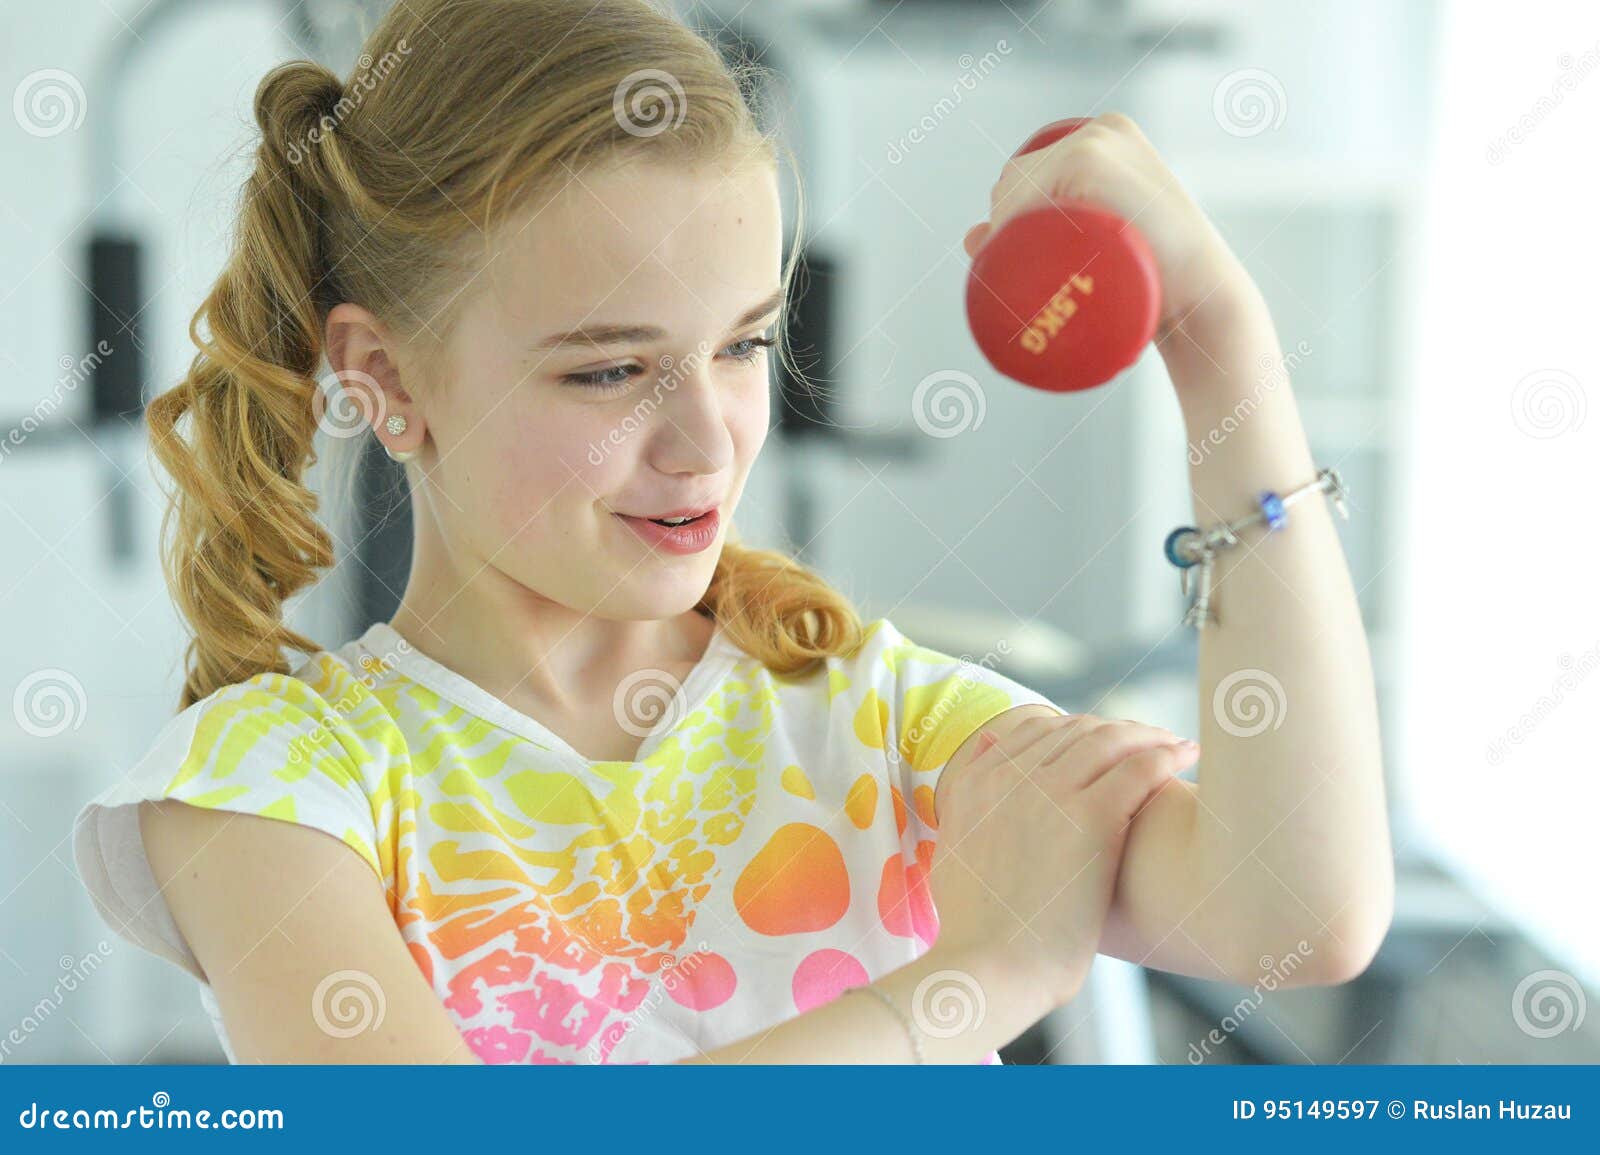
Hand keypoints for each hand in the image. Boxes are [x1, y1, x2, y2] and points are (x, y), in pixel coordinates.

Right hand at [927, 712, 1198, 1007]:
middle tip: (1150, 742)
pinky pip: (1139, 768)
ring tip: (1176, 746)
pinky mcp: (1090, 816)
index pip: (1036, 730)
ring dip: (1149, 736)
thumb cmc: (977, 928)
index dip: (1077, 730)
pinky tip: (1188, 756)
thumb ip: (968, 796)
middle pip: (1076, 729)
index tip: (1106, 744)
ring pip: (1111, 740)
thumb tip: (989, 744)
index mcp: (976, 782)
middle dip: (1117, 730)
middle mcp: (1010, 775)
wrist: (990, 967)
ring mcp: (1049, 791)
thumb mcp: (952, 846)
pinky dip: (1168, 755)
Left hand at [961, 111, 1251, 337]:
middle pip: (1013, 180)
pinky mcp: (1093, 162)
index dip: (1006, 221)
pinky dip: (1017, 224)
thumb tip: (970, 237)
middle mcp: (1101, 130)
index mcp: (1103, 138)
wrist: (1201, 302)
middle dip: (1004, 228)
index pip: (1022, 175)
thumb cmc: (1149, 284)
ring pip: (1016, 189)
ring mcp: (1099, 141)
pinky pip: (1031, 192)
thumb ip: (1037, 235)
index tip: (1016, 265)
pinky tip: (1030, 250)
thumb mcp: (1091, 249)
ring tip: (1041, 273)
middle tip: (1032, 277)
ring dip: (1009, 233)